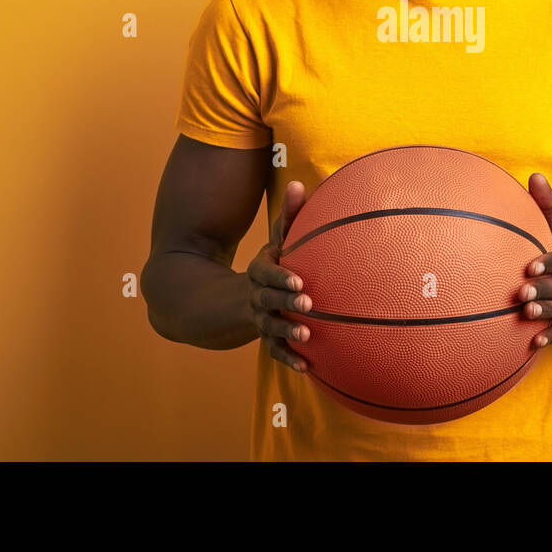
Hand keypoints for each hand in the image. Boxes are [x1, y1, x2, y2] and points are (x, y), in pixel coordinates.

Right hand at [246, 180, 312, 372]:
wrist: (242, 298)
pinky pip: (276, 351)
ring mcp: (261, 319)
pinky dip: (290, 360)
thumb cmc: (273, 263)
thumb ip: (289, 215)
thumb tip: (299, 183)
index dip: (280, 277)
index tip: (299, 280)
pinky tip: (308, 368)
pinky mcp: (268, 339)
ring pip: (271, 328)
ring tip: (307, 338)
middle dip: (286, 302)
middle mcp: (257, 297)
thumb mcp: (277, 241)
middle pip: (268, 300)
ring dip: (287, 334)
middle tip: (308, 304)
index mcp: (259, 271)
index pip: (265, 273)